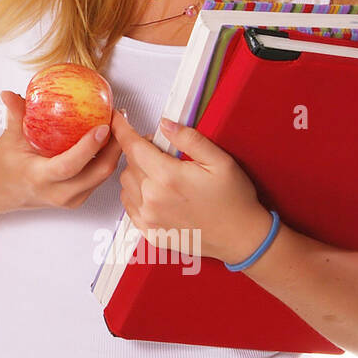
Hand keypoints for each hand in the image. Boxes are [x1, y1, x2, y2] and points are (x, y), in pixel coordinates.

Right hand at [0, 90, 123, 215]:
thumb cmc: (3, 167)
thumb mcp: (8, 139)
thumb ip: (15, 115)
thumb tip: (11, 94)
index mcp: (40, 178)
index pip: (70, 165)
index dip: (89, 147)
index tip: (103, 126)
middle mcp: (59, 193)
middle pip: (98, 172)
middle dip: (114, 145)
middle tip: (119, 118)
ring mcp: (70, 199)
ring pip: (103, 176)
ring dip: (115, 151)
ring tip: (119, 125)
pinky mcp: (77, 198)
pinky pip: (99, 178)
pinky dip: (107, 159)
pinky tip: (110, 140)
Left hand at [111, 111, 272, 263]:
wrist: (241, 238)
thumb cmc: (233, 200)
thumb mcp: (219, 161)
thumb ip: (189, 139)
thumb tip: (165, 124)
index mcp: (168, 176)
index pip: (133, 146)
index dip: (122, 129)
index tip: (116, 118)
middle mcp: (153, 198)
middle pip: (130, 164)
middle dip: (141, 152)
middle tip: (164, 153)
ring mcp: (149, 218)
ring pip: (126, 184)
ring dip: (137, 173)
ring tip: (163, 175)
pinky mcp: (150, 233)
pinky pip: (129, 206)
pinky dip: (136, 195)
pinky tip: (156, 193)